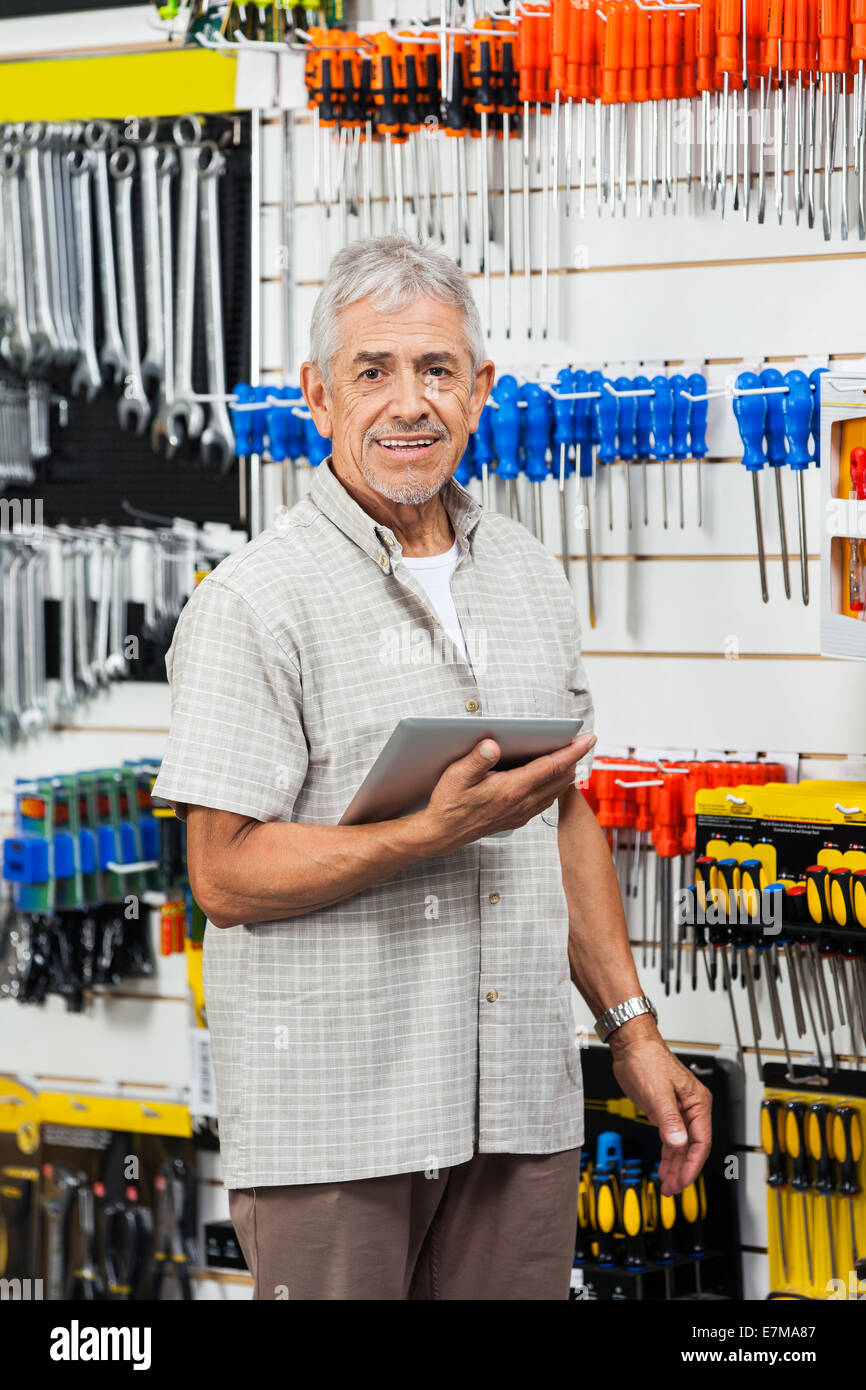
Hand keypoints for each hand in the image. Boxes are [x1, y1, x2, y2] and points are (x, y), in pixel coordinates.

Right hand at [415, 732, 596, 855]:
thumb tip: (493, 744)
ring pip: (555, 791)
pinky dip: (554, 787)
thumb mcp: (458, 775)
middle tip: (583, 742)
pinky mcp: (517, 818)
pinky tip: (550, 780)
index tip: (588, 739)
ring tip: (571, 757)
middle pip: (560, 778)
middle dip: (574, 759)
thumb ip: (477, 759)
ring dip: (565, 774)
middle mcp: (522, 802)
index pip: (552, 766)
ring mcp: (521, 812)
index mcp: (513, 789)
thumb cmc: (449, 804)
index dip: (573, 750)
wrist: (443, 834)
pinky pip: (545, 801)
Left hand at [609, 1021, 711, 1195]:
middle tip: (673, 1188)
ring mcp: (678, 1112)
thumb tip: (679, 1142)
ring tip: (668, 1184)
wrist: (631, 1045)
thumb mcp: (658, 1091)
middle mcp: (691, 1108)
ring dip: (675, 1166)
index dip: (692, 1164)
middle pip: (693, 1147)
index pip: (701, 1141)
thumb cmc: (647, 1058)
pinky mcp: (665, 1113)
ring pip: (681, 1146)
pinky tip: (664, 1168)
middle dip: (684, 1170)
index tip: (683, 1179)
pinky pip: (671, 1140)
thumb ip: (669, 1119)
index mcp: (697, 1102)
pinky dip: (668, 1155)